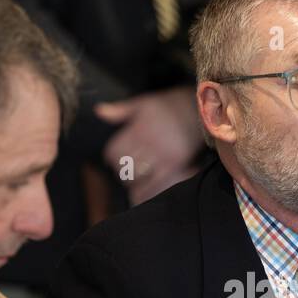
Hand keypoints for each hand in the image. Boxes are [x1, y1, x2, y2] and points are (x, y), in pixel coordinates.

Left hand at [94, 87, 201, 203]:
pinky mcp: (177, 164)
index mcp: (139, 128)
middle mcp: (151, 142)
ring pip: (139, 177)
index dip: (111, 157)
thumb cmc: (168, 106)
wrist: (199, 109)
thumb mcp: (143, 103)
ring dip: (133, 182)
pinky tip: (143, 194)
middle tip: (125, 171)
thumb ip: (120, 110)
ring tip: (135, 181)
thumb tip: (99, 111)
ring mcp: (164, 155)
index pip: (114, 151)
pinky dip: (147, 191)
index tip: (113, 159)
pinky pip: (157, 184)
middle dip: (122, 171)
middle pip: (125, 167)